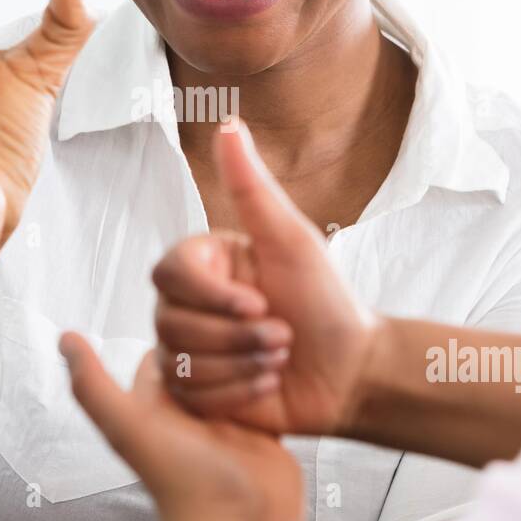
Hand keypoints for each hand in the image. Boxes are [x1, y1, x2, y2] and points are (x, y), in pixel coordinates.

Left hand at [59, 339, 304, 520]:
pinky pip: (266, 389)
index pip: (166, 345)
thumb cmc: (182, 486)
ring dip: (257, 349)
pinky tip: (294, 356)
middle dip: (230, 332)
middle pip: (206, 351)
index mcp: (154, 404)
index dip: (186, 321)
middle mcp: (188, 409)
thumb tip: (64, 336)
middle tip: (258, 317)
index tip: (210, 302)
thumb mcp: (131, 429)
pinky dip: (277, 372)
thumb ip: (94, 387)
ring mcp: (226, 419)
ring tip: (280, 336)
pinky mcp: (260, 430)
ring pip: (238, 365)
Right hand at [153, 120, 382, 435]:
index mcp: (204, 263)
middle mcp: (189, 303)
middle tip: (284, 335)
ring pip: (179, 362)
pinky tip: (268, 381)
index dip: (212, 295)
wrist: (351, 371)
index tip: (260, 302)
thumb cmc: (327, 300)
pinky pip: (190, 397)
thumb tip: (228, 124)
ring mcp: (189, 348)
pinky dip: (236, 393)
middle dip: (236, 337)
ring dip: (240, 365)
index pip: (169, 274)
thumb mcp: (292, 239)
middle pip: (169, 323)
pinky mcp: (196, 391)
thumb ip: (252, 187)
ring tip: (280, 356)